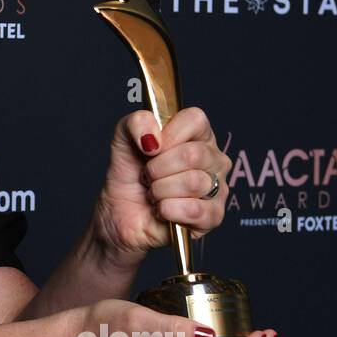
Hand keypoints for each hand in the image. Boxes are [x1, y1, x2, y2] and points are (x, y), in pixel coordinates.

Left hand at [92, 106, 231, 265]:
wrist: (119, 212)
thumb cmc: (129, 175)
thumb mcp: (124, 139)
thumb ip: (136, 123)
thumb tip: (153, 137)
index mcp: (198, 135)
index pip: (196, 119)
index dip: (167, 135)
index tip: (149, 149)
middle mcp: (214, 160)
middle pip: (193, 154)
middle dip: (157, 168)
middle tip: (148, 176)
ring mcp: (217, 188)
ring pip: (193, 183)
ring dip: (160, 190)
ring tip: (154, 193)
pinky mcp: (213, 217)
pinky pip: (194, 210)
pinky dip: (167, 210)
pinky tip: (161, 211)